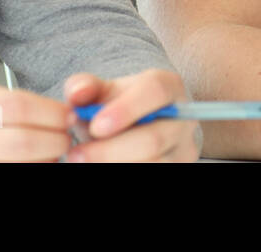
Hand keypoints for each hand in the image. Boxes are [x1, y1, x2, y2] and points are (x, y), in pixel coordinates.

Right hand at [0, 84, 72, 160]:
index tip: (69, 116)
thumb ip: (0, 102)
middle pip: (20, 141)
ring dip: (42, 162)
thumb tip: (55, 111)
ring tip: (52, 156)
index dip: (52, 113)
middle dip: (54, 141)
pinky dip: (22, 173)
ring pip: (13, 167)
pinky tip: (31, 167)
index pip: (18, 106)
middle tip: (67, 140)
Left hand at [64, 68, 198, 161]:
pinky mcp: (178, 167)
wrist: (133, 129)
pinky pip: (153, 173)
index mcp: (169, 87)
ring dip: (114, 164)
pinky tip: (100, 165)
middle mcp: (183, 119)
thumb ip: (85, 87)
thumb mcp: (101, 92)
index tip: (96, 126)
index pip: (156, 91)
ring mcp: (183, 149)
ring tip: (84, 161)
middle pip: (154, 139)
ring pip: (153, 163)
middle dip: (110, 150)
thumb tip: (77, 93)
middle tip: (76, 155)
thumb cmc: (115, 108)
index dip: (126, 109)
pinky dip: (121, 169)